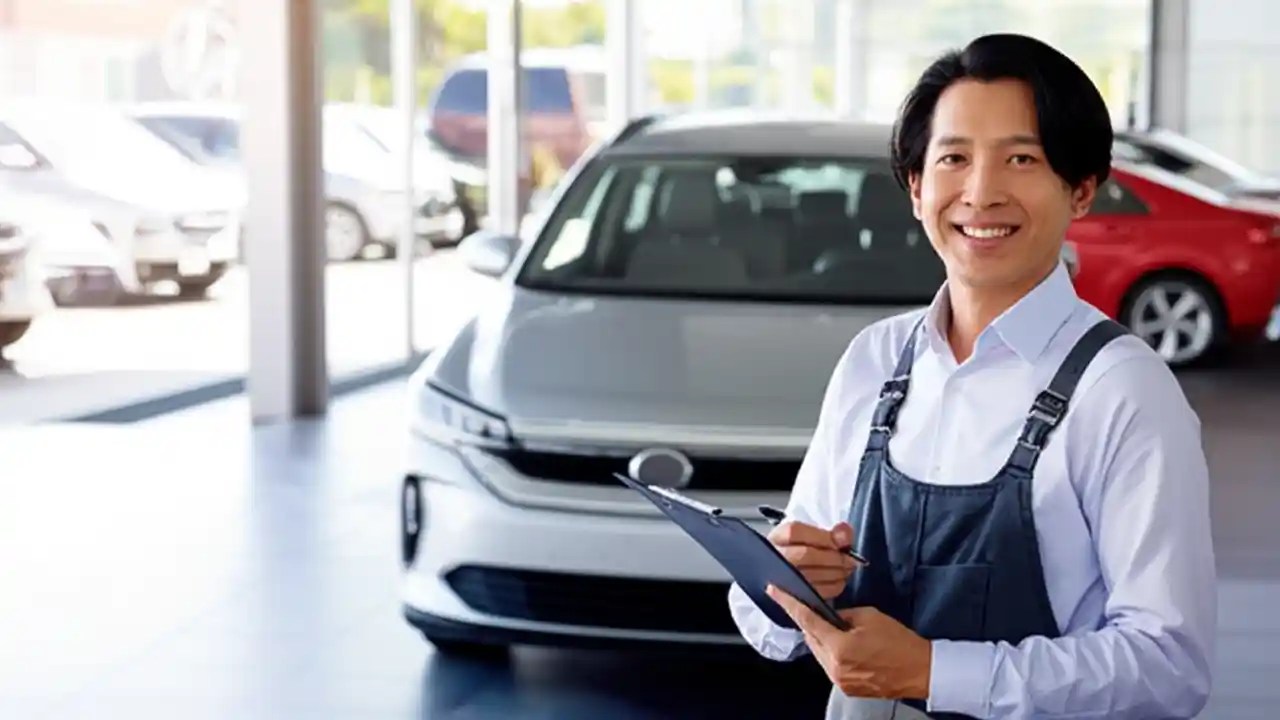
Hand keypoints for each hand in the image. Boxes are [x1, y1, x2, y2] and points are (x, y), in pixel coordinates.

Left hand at [766, 585, 931, 700]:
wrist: (921, 670)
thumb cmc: (900, 642)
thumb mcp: (869, 616)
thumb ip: (842, 614)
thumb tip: (829, 615)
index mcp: (840, 647)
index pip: (806, 620)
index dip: (788, 604)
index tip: (774, 591)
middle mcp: (835, 666)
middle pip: (810, 638)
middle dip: (811, 623)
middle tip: (819, 611)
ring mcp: (839, 680)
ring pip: (819, 652)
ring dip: (823, 639)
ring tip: (841, 631)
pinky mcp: (846, 688)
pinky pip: (829, 665)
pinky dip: (833, 653)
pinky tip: (847, 647)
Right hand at [767, 519, 857, 599]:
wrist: (792, 574)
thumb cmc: (806, 553)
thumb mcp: (816, 538)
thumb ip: (834, 533)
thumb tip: (844, 534)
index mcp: (778, 538)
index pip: (794, 532)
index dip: (822, 537)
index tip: (841, 542)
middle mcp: (774, 557)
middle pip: (804, 555)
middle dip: (833, 558)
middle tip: (850, 560)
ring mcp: (779, 580)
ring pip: (809, 576)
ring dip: (835, 573)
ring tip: (846, 570)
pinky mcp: (790, 599)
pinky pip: (814, 594)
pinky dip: (832, 587)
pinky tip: (839, 581)